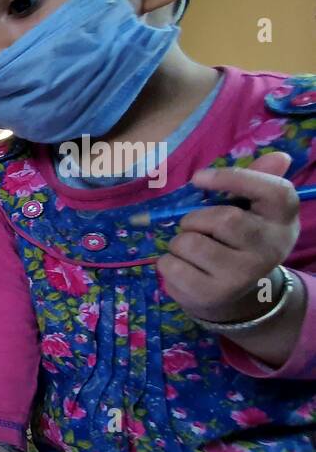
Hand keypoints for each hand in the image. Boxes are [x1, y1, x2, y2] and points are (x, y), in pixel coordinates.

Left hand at [157, 152, 299, 323]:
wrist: (236, 294)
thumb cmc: (238, 240)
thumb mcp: (253, 211)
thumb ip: (256, 181)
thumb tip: (277, 156)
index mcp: (283, 219)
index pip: (274, 191)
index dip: (233, 178)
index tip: (198, 178)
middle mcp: (270, 248)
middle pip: (224, 218)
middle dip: (195, 218)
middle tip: (194, 226)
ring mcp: (242, 275)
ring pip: (190, 243)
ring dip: (179, 241)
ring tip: (191, 250)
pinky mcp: (212, 294)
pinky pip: (171, 266)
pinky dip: (168, 262)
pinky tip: (185, 268)